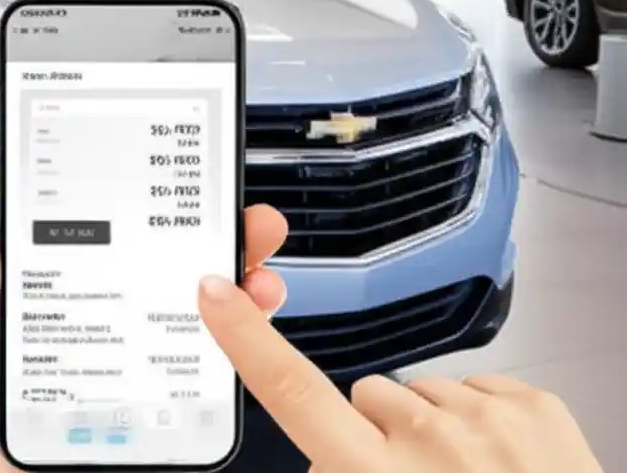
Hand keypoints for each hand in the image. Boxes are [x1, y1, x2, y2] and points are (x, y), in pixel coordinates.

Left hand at [0, 203, 289, 472]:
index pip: (89, 277)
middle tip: (236, 224)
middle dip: (203, 253)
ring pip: (196, 339)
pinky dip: (243, 358)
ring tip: (255, 272)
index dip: (127, 230)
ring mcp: (137, 412)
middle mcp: (96, 377)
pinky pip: (210, 396)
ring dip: (236, 297)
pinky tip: (251, 332)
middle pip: (155, 297)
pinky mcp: (170, 442)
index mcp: (42, 353)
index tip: (157, 194)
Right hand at [198, 276, 603, 472]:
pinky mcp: (534, 406)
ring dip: (431, 429)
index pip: (291, 391)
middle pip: (364, 395)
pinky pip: (476, 391)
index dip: (246, 337)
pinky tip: (497, 468)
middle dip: (372, 430)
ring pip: (422, 393)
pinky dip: (479, 424)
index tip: (218, 295)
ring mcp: (486, 419)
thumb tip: (322, 462)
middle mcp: (427, 440)